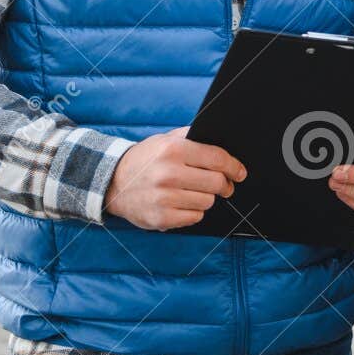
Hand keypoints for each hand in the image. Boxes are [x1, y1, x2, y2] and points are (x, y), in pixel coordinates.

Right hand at [103, 128, 246, 230]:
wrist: (113, 183)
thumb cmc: (145, 160)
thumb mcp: (165, 140)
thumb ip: (192, 136)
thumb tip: (222, 139)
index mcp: (172, 150)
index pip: (217, 158)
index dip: (234, 166)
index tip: (240, 172)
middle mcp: (168, 173)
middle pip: (217, 183)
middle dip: (224, 185)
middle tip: (224, 186)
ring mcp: (163, 197)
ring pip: (207, 202)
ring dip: (206, 198)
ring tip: (193, 192)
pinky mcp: (161, 218)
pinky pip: (195, 217)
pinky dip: (193, 212)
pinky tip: (182, 204)